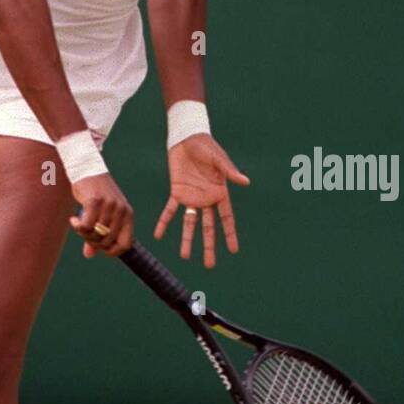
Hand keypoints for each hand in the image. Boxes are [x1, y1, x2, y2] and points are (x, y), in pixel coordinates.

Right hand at [69, 173, 133, 258]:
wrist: (88, 168)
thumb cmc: (96, 193)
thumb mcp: (102, 214)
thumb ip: (98, 234)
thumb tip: (89, 255)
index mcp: (128, 214)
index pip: (126, 244)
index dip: (112, 251)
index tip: (100, 248)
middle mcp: (121, 211)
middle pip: (107, 242)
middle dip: (93, 242)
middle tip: (84, 233)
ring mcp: (109, 206)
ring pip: (95, 234)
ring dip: (84, 234)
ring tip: (78, 225)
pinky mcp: (95, 202)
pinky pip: (86, 226)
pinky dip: (77, 227)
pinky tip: (72, 220)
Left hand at [155, 134, 248, 266]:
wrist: (187, 138)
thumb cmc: (207, 147)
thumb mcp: (218, 159)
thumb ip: (229, 172)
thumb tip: (245, 181)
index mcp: (220, 193)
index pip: (226, 219)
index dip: (229, 234)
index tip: (233, 251)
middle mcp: (206, 200)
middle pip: (208, 228)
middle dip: (208, 246)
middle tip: (209, 265)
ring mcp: (191, 197)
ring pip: (189, 223)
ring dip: (187, 239)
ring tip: (184, 256)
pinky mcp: (176, 192)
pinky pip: (170, 210)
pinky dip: (164, 222)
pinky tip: (158, 235)